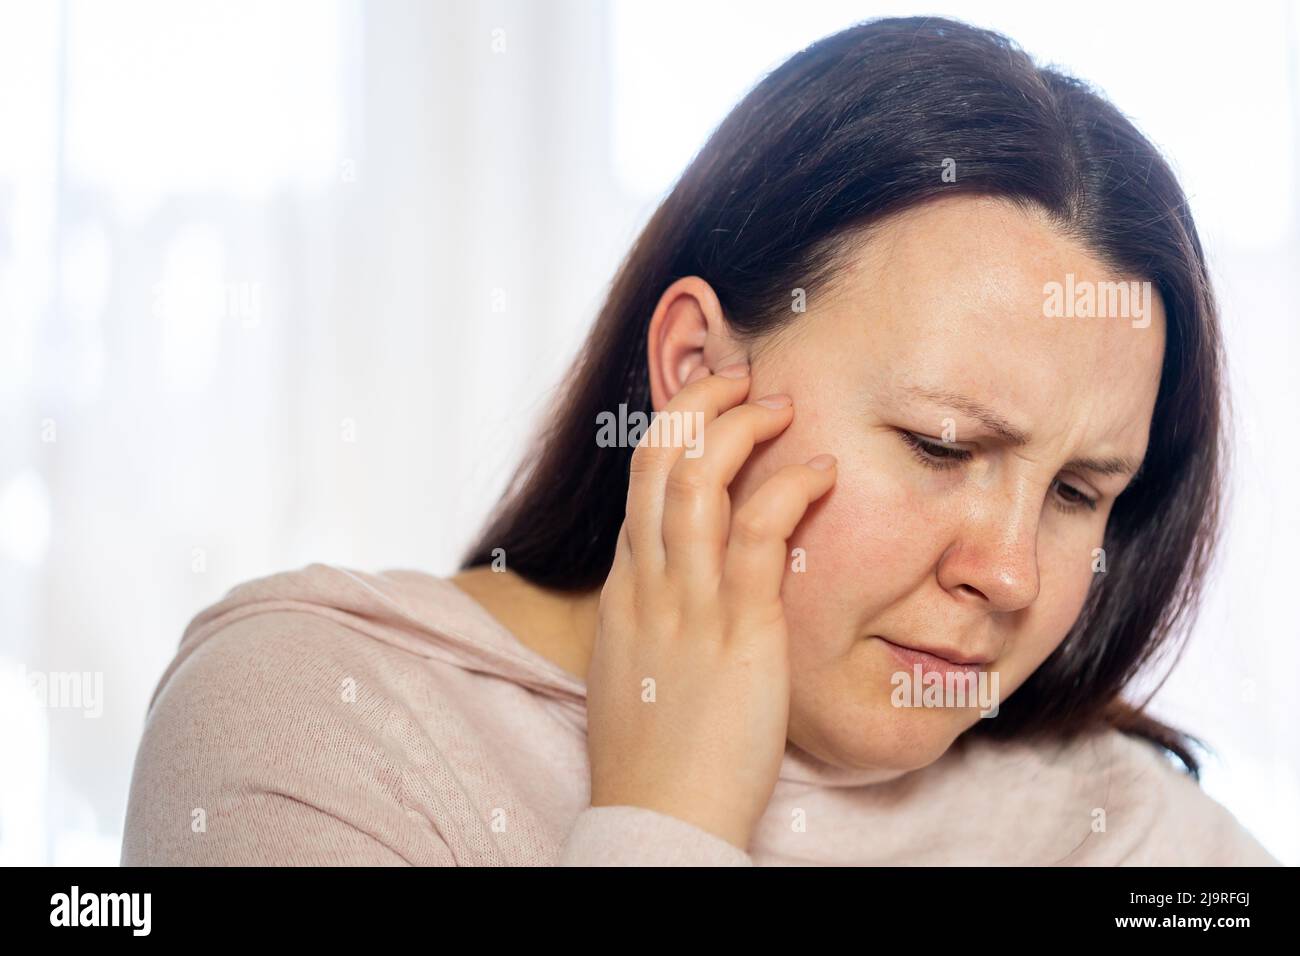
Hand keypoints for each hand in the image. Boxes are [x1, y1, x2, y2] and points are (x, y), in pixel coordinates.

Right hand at [584, 362, 837, 849]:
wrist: (656, 818)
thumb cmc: (654, 756)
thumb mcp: (638, 672)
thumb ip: (652, 620)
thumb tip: (675, 590)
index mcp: (623, 590)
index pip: (637, 482)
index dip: (672, 428)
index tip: (707, 403)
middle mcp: (645, 583)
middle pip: (657, 460)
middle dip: (698, 402)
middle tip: (742, 377)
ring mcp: (686, 603)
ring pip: (697, 480)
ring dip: (739, 427)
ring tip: (781, 405)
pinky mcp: (736, 630)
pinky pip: (756, 534)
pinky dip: (788, 488)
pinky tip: (821, 471)